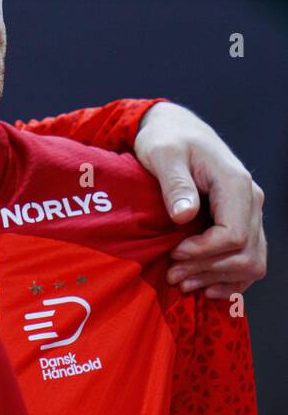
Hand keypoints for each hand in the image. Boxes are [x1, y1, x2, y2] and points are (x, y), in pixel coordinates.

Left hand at [133, 102, 266, 297]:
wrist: (175, 130)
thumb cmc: (167, 139)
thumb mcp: (163, 154)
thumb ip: (175, 183)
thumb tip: (184, 215)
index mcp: (235, 184)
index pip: (234, 234)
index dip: (204, 251)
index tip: (173, 253)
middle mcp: (250, 200)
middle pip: (246, 253)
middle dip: (208, 269)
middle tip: (173, 275)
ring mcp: (249, 213)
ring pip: (252, 261)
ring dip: (218, 277)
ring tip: (183, 282)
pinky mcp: (241, 222)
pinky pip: (249, 259)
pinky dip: (230, 278)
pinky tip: (205, 285)